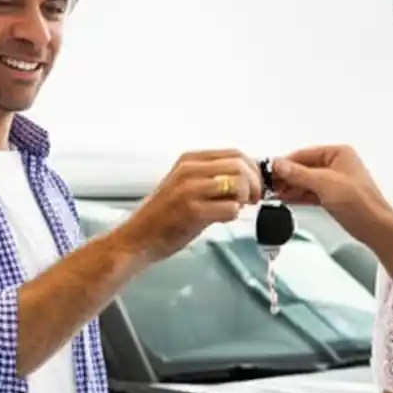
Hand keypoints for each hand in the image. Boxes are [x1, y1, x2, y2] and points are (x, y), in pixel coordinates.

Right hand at [118, 149, 261, 261]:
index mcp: (190, 160)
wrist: (137, 238)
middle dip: (254, 184)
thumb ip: (212, 177)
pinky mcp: (192, 212)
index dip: (253, 170)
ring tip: (237, 208)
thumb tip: (247, 177)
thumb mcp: (185, 185)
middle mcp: (189, 170)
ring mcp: (190, 190)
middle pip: (240, 166)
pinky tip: (222, 219)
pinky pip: (230, 209)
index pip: (235, 154)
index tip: (254, 186)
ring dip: (245, 199)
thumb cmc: (164, 215)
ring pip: (237, 184)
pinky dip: (233, 215)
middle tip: (252, 199)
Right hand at [271, 145, 392, 243]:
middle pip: (304, 167)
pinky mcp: (333, 197)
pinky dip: (299, 196)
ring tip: (274, 193)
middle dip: (287, 177)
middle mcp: (337, 164)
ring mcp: (335, 181)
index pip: (305, 154)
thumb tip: (280, 165)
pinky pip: (311, 193)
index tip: (269, 171)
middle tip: (269, 185)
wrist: (375, 228)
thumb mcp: (325, 184)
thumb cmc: (360, 203)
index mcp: (339, 153)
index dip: (286, 163)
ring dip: (291, 187)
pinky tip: (286, 199)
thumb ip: (299, 174)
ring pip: (307, 181)